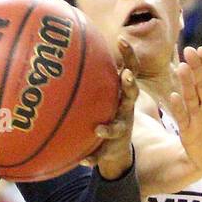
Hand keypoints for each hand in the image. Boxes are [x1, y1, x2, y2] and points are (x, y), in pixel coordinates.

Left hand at [78, 41, 137, 178]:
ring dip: (110, 129)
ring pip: (119, 127)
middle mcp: (126, 110)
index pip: (130, 70)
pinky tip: (83, 162)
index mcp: (123, 94)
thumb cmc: (107, 113)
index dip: (128, 56)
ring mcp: (121, 129)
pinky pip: (101, 153)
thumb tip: (69, 50)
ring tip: (100, 130)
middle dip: (130, 85)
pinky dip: (93, 157)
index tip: (121, 39)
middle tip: (126, 77)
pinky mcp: (113, 148)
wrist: (116, 148)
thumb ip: (93, 77)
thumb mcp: (103, 95)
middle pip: (132, 94)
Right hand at [166, 45, 201, 170]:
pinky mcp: (186, 129)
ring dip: (186, 83)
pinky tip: (174, 96)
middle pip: (201, 83)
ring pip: (190, 96)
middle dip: (195, 67)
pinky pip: (182, 116)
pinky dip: (178, 107)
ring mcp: (196, 116)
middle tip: (189, 51)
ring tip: (181, 68)